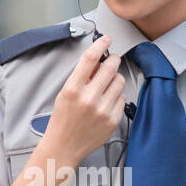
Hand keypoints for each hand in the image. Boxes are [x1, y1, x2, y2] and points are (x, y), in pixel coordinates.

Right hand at [43, 34, 124, 163]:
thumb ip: (82, 76)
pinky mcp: (112, 120)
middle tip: (111, 60)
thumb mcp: (65, 93)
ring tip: (106, 86)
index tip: (107, 39)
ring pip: (120, 81)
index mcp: (72, 89)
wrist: (64, 146)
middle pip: (110, 66)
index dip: (101, 44)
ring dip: (115, 79)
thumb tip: (99, 59)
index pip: (90, 58)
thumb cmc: (63, 119)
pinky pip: (122, 98)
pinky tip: (106, 103)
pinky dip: (116, 97)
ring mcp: (102, 110)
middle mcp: (88, 98)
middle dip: (113, 60)